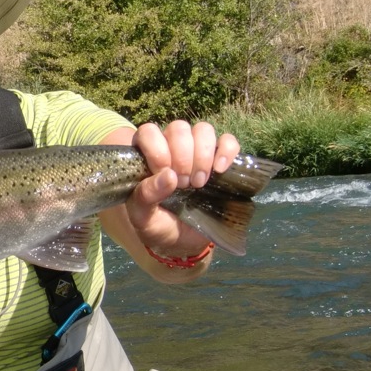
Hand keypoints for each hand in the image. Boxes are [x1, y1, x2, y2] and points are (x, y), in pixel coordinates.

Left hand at [126, 120, 239, 253]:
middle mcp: (170, 146)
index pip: (149, 132)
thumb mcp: (142, 216)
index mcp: (146, 155)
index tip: (165, 174)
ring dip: (203, 155)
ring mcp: (196, 151)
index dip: (158, 149)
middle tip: (184, 184)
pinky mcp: (219, 159)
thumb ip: (146, 196)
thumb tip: (168, 175)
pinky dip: (226, 151)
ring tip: (199, 183)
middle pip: (179, 128)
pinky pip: (228, 141)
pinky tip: (220, 170)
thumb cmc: (157, 224)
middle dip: (183, 156)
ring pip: (203, 130)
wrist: (182, 241)